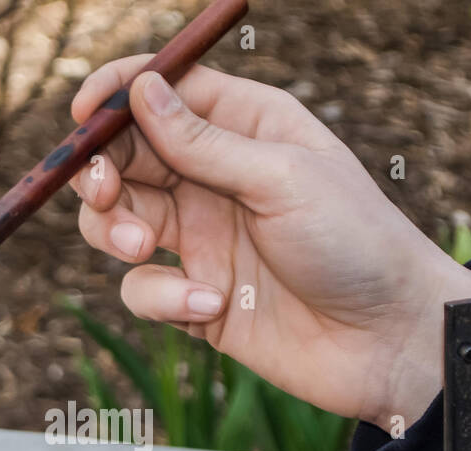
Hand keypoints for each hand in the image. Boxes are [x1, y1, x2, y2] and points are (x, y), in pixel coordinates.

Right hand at [70, 58, 470, 430]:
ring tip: (144, 247)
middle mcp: (216, 178)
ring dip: (115, 230)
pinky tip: (208, 305)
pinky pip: (144, 290)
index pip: (164, 91)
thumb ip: (204, 142)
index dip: (116, 97)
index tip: (82, 117)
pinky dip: (161, 297)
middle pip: (126, 158)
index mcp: (246, 128)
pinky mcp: (197, 299)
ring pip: (119, 221)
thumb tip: (141, 89)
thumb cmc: (356, 243)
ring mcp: (203, 239)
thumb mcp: (282, 178)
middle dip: (101, 174)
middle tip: (104, 195)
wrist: (389, 341)